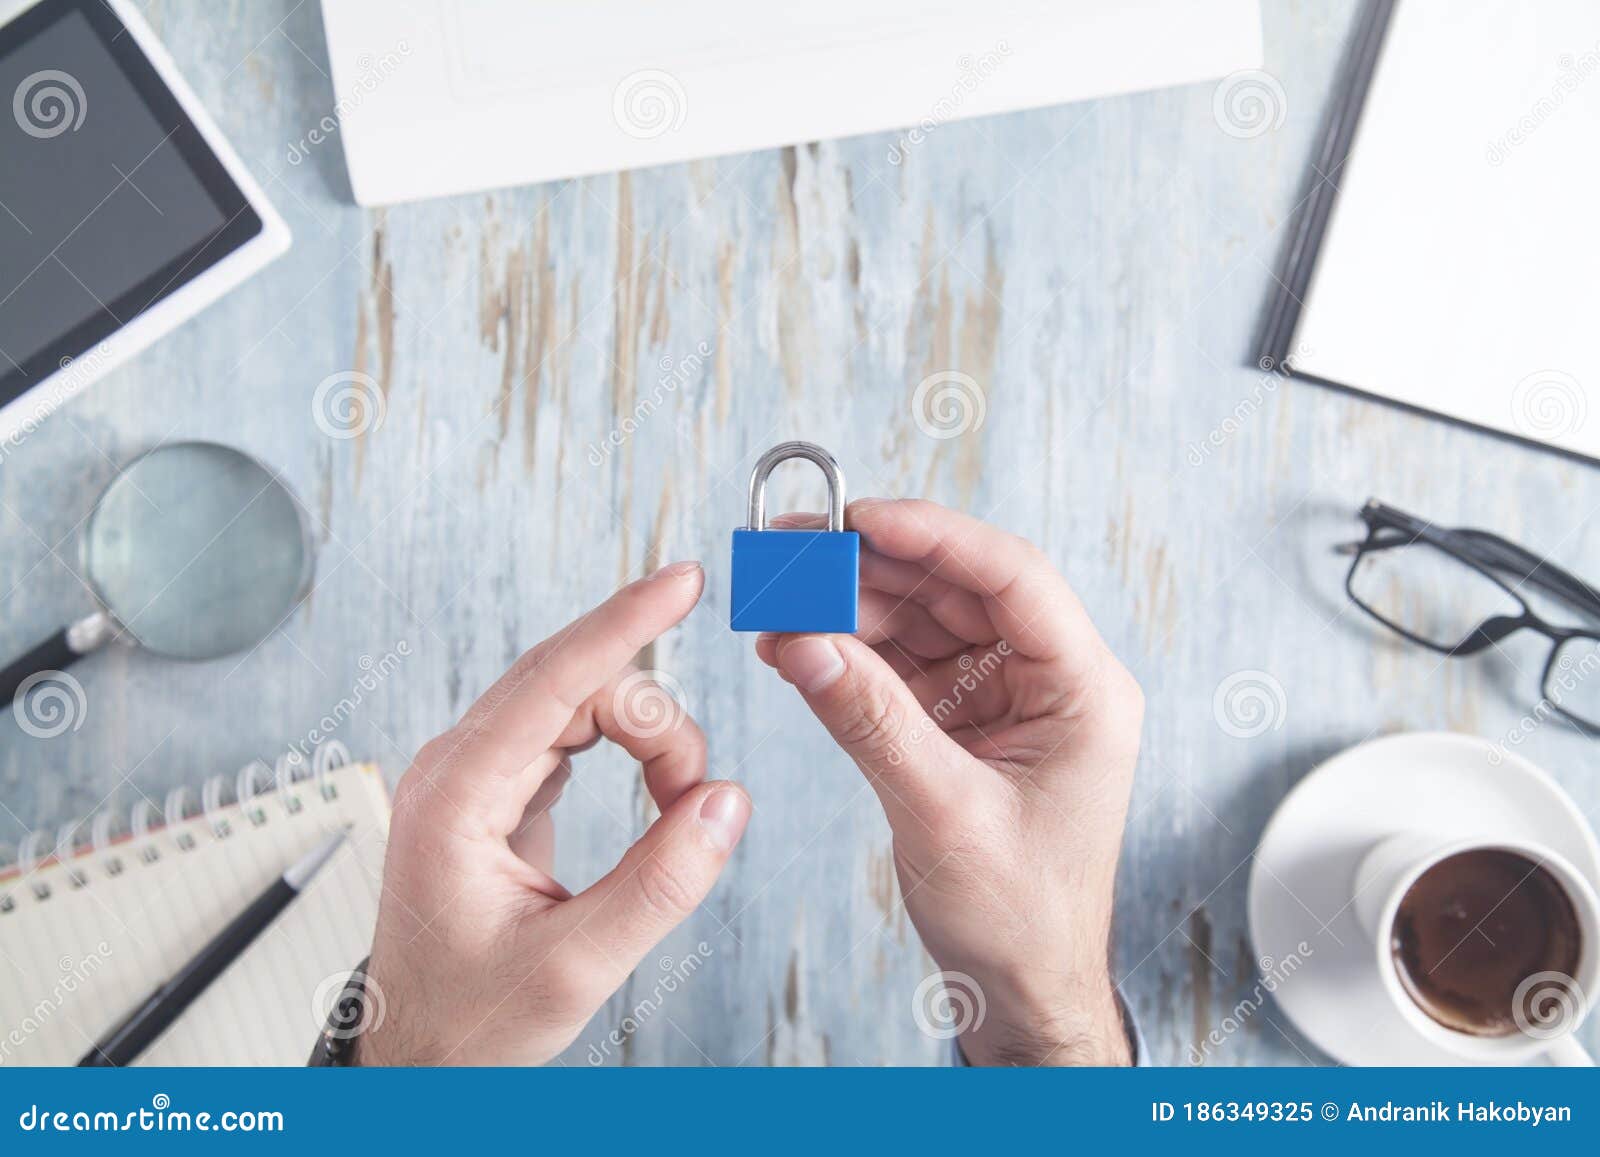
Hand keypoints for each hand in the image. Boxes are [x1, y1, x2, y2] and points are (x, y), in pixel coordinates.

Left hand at [359, 562, 749, 1064]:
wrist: (417, 1052)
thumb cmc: (471, 1019)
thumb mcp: (574, 968)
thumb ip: (659, 885)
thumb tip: (727, 802)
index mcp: (456, 797)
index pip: (552, 679)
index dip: (625, 622)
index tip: (683, 580)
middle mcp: (458, 766)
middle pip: (582, 686)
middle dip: (658, 729)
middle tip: (697, 807)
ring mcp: (475, 771)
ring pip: (585, 703)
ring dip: (649, 744)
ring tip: (678, 814)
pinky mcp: (498, 785)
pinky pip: (575, 732)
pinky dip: (630, 754)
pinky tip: (654, 792)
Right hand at [755, 499, 1140, 1065]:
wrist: (1022, 989)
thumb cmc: (1019, 917)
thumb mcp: (943, 814)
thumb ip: (871, 721)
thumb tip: (803, 642)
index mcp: (1085, 692)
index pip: (1013, 577)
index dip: (932, 535)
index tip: (856, 517)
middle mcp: (1051, 681)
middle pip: (958, 589)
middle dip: (871, 567)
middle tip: (791, 552)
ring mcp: (1006, 699)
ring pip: (924, 620)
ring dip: (849, 608)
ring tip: (778, 604)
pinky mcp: (966, 722)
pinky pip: (904, 665)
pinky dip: (850, 652)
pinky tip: (799, 645)